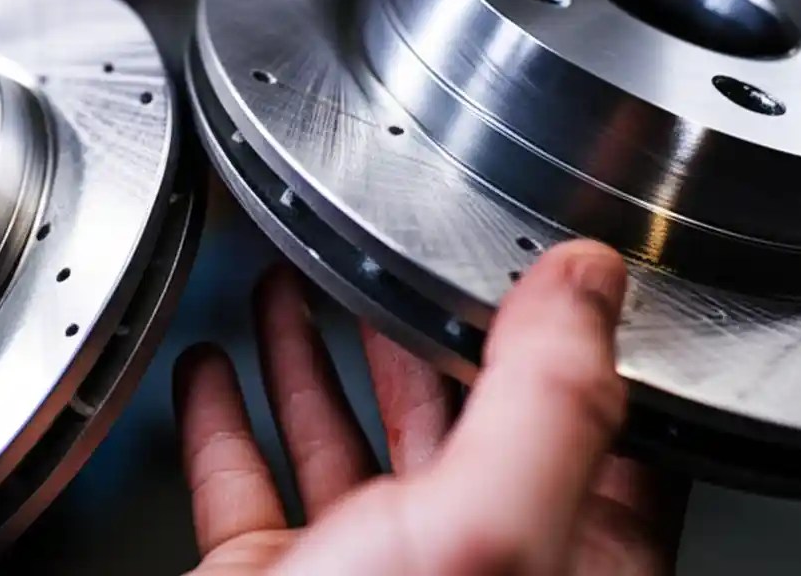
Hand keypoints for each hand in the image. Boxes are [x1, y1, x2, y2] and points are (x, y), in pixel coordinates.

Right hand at [174, 241, 686, 574]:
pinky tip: (208, 377)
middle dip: (408, 328)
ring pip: (340, 443)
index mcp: (548, 558)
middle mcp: (457, 568)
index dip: (558, 338)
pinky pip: (243, 483)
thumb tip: (592, 280)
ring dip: (308, 359)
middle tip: (385, 257)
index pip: (585, 429)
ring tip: (285, 293)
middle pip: (450, 418)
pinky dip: (222, 421)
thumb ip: (549, 401)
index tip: (524, 266)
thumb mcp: (483, 532)